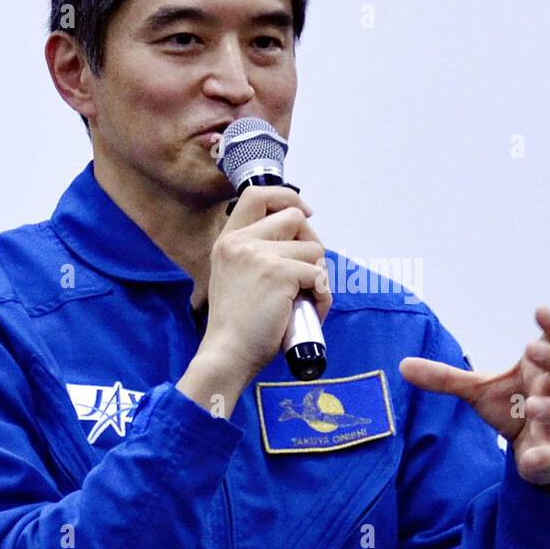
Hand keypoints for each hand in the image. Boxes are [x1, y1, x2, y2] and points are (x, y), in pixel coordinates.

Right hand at [192, 185, 331, 391]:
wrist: (227, 353)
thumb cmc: (237, 324)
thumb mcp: (235, 276)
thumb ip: (257, 253)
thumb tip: (302, 240)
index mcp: (228, 240)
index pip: (258, 195)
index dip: (287, 197)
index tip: (304, 212)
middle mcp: (241, 242)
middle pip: (295, 219)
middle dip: (312, 244)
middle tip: (309, 273)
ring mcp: (260, 255)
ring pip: (313, 249)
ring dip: (317, 276)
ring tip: (303, 300)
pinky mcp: (280, 273)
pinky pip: (319, 276)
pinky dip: (321, 297)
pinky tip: (307, 311)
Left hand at [399, 305, 549, 497]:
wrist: (541, 453)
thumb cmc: (514, 408)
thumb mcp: (479, 392)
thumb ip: (447, 379)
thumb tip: (403, 365)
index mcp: (539, 371)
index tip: (540, 309)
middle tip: (531, 348)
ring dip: (549, 407)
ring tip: (531, 405)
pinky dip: (545, 457)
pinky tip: (530, 460)